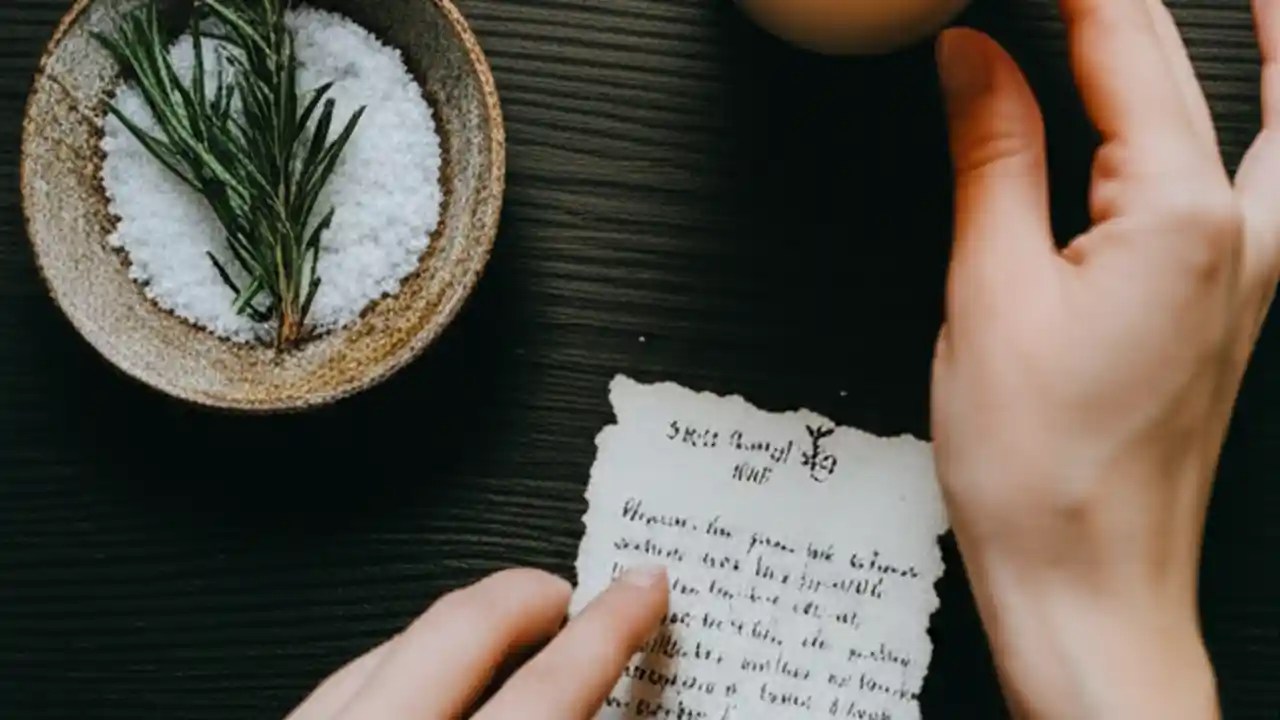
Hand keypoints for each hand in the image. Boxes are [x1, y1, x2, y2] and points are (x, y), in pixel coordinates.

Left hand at [285, 567, 667, 719]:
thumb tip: (598, 702)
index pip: (552, 687)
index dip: (611, 630)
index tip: (642, 590)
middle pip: (464, 626)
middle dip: (529, 595)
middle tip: (569, 597)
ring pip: (393, 640)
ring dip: (463, 626)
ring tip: (505, 636)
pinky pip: (344, 680)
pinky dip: (399, 662)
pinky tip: (422, 681)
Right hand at [933, 1, 1278, 716]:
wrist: (1091, 582)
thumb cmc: (1039, 470)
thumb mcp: (987, 293)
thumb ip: (992, 157)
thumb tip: (973, 60)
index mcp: (1175, 215)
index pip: (1119, 42)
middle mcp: (1239, 231)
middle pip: (1179, 63)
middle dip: (1115, 2)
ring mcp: (1252, 267)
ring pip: (1251, 106)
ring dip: (1242, 34)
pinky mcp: (1235, 300)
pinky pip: (1276, 167)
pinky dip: (1274, 103)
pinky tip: (1267, 81)